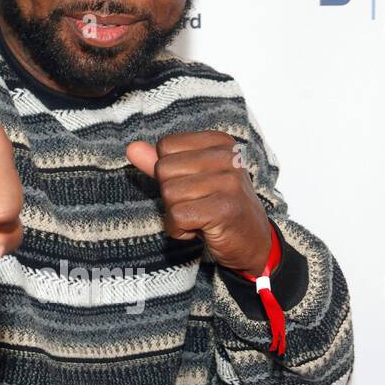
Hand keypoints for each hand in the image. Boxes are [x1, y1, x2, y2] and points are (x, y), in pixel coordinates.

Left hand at [125, 130, 272, 276]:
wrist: (252, 241)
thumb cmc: (219, 207)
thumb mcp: (191, 180)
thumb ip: (162, 163)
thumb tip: (131, 148)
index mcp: (219, 142)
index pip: (165, 146)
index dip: (170, 173)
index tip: (194, 187)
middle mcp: (227, 157)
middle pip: (164, 170)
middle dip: (172, 195)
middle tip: (198, 204)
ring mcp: (228, 182)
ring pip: (169, 194)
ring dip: (176, 214)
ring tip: (201, 217)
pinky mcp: (224, 209)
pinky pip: (177, 216)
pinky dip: (181, 230)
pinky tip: (201, 229)